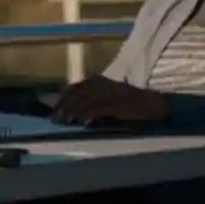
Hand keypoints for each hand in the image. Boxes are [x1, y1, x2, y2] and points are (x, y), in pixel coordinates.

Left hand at [52, 75, 168, 124]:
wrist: (151, 104)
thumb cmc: (127, 103)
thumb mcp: (106, 97)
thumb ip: (90, 101)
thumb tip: (71, 112)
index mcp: (96, 80)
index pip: (73, 88)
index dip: (62, 99)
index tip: (53, 110)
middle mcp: (100, 83)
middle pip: (76, 93)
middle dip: (64, 106)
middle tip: (55, 118)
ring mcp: (108, 92)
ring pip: (85, 100)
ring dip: (73, 111)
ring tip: (65, 121)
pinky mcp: (116, 102)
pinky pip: (98, 108)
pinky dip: (89, 114)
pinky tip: (83, 122)